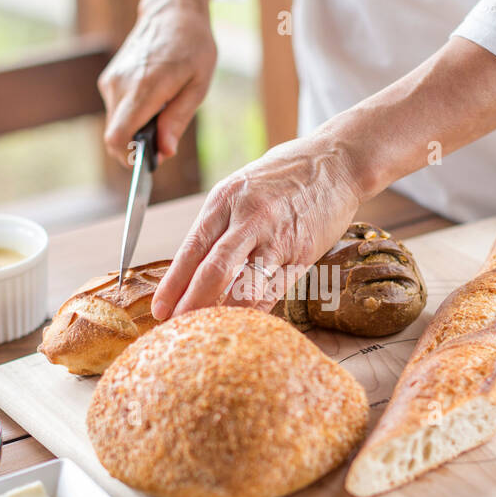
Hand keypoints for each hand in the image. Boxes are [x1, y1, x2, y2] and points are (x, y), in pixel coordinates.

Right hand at [98, 0, 216, 166]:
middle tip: (165, 140)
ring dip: (136, 130)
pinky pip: (117, 111)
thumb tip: (165, 152)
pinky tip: (154, 100)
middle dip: (136, 148)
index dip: (129, 159)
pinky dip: (132, 116)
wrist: (172, 11)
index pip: (118, 138)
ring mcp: (111, 81)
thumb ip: (178, 120)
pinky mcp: (109, 79)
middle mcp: (120, 85)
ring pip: (116, 125)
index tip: (148, 164)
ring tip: (163, 110)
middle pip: (115, 137)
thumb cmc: (192, 46)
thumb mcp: (198, 86)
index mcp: (143, 88)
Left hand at [151, 135, 366, 319]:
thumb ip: (220, 224)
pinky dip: (256, 311)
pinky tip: (244, 326)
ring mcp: (278, 237)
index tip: (160, 308)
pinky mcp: (303, 253)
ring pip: (244, 285)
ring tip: (209, 333)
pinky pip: (274, 290)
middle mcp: (249, 218)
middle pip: (213, 270)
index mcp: (225, 200)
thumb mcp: (241, 188)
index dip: (173, 283)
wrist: (336, 162)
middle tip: (177, 328)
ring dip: (223, 314)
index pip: (191, 248)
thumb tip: (195, 265)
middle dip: (191, 303)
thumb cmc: (284, 176)